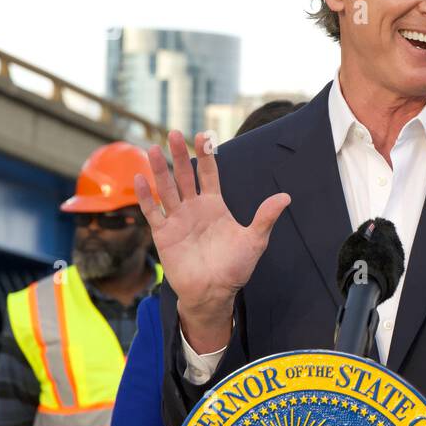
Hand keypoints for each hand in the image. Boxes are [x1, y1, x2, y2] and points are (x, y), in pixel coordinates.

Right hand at [133, 131, 289, 350]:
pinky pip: (152, 212)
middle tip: (174, 133)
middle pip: (185, 176)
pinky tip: (139, 178)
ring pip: (166, 189)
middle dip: (179, 155)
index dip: (206, 156)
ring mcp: (177, 220)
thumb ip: (265, 217)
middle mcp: (194, 208)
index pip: (208, 174)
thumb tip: (286, 197)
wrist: (214, 292)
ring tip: (153, 149)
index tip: (203, 136)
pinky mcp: (163, 234)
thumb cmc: (235, 268)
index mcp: (215, 206)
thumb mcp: (255, 240)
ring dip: (160, 170)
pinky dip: (145, 196)